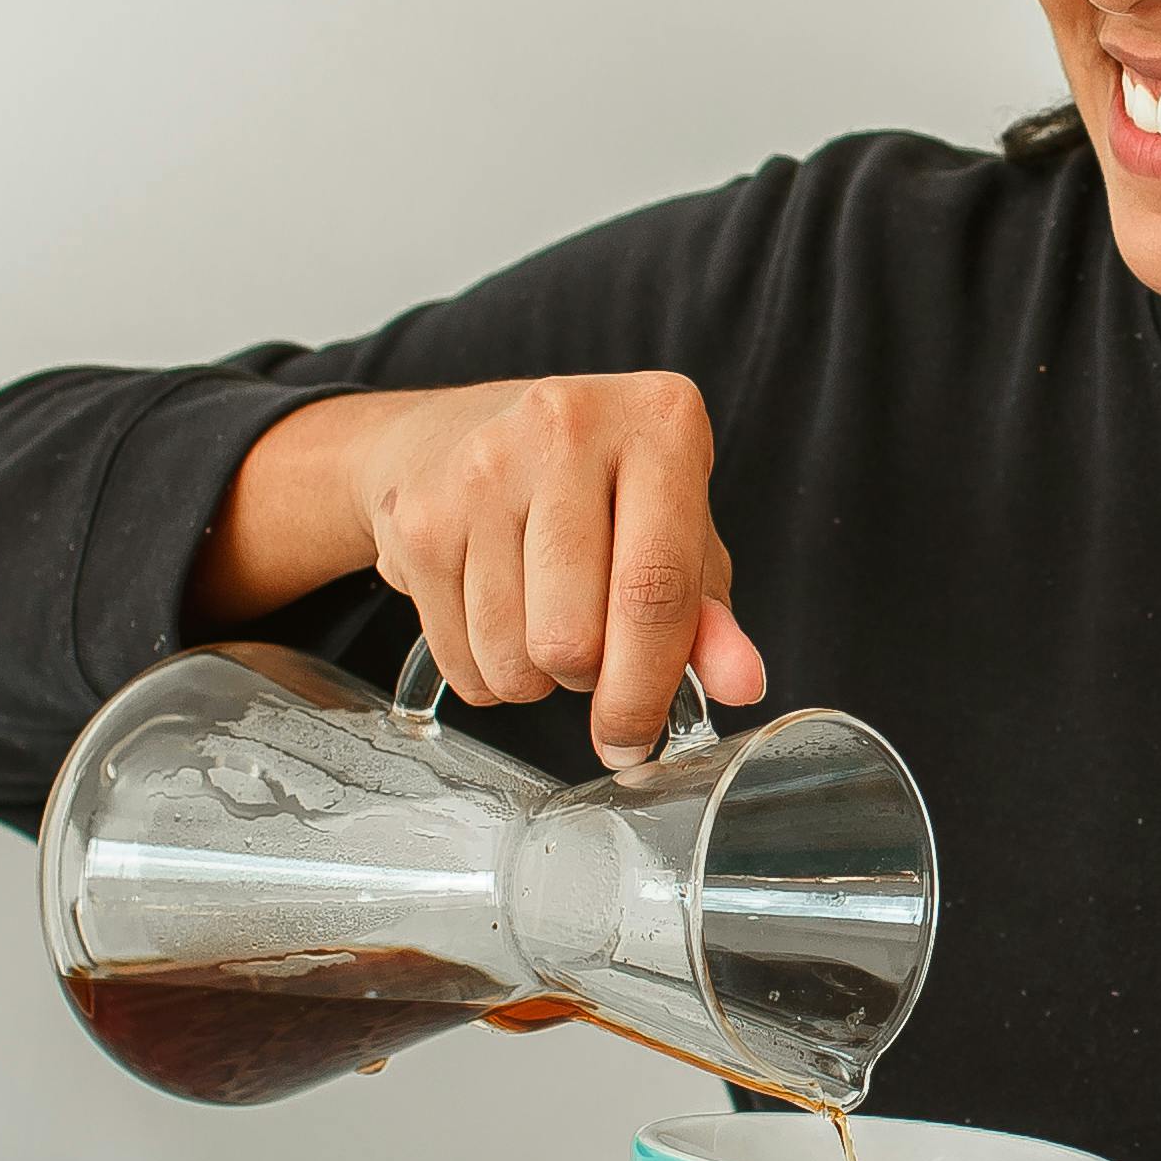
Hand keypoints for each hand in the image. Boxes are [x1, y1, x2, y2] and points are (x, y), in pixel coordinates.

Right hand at [187, 376, 764, 766]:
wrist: (450, 436)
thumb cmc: (590, 490)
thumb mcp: (672, 531)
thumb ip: (709, 613)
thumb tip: (741, 685)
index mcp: (660, 422)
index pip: (655, 590)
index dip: (645, 689)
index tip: (633, 738)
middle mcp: (566, 427)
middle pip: (574, 638)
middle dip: (585, 680)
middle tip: (589, 648)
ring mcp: (481, 467)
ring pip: (512, 657)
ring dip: (534, 679)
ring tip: (541, 622)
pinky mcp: (419, 516)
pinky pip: (459, 659)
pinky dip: (485, 672)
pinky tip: (494, 616)